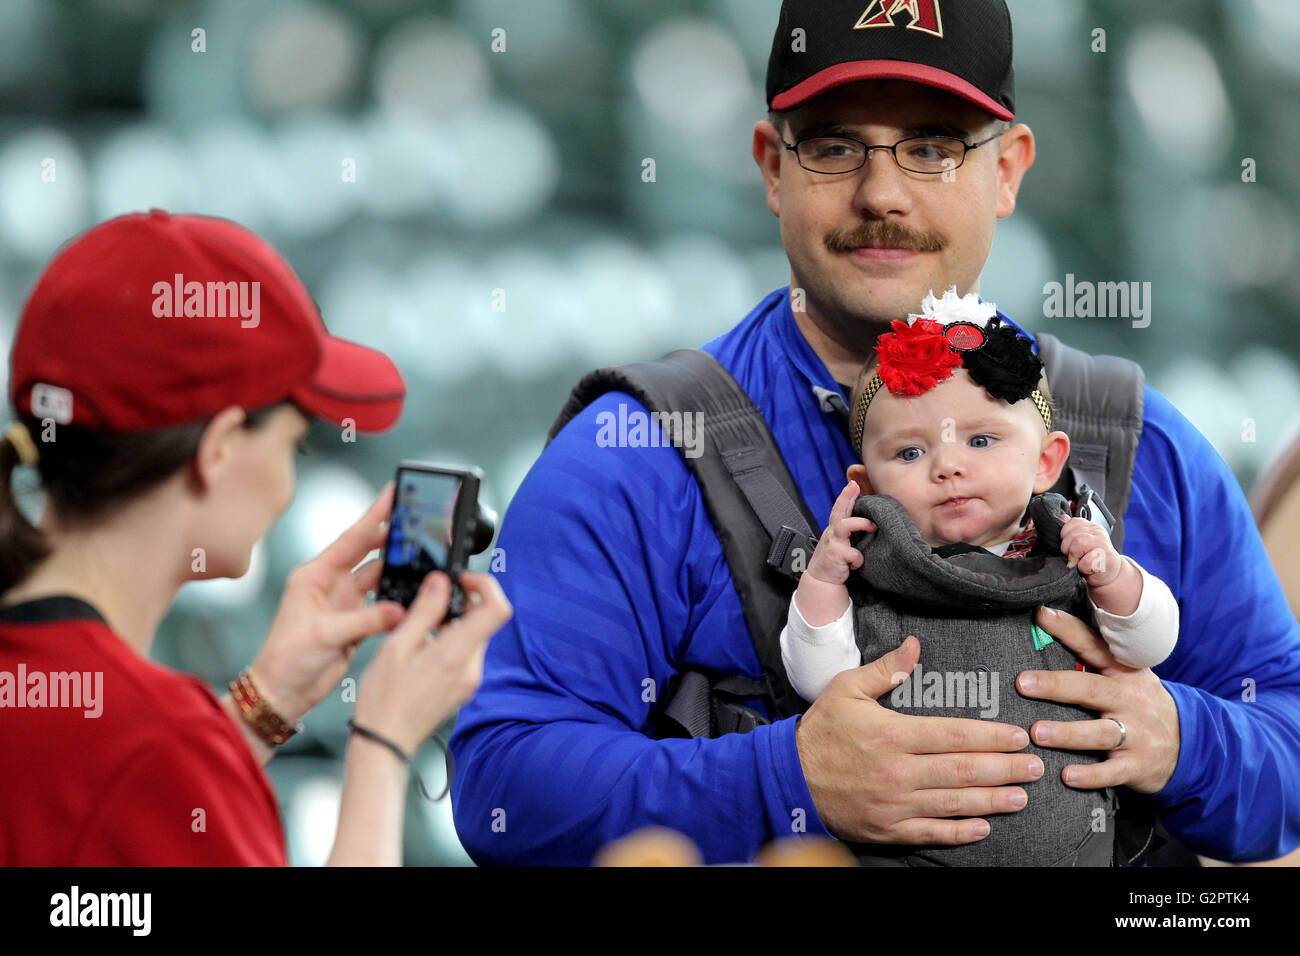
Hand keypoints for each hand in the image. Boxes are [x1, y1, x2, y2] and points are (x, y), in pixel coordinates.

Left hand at [249, 483, 405, 722]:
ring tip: (423, 556)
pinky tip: (415, 594)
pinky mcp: (356, 622)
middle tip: (418, 522)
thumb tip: (399, 609)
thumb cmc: (287, 659)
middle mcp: (331, 584)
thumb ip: (366, 619)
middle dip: (392, 537)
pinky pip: (383, 604)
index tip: (392, 494)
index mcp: (315, 576)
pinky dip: (399, 600)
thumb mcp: (325, 634)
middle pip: (369, 553)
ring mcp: (345, 603)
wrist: (282, 692)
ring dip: (398, 570)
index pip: (351, 538)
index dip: (374, 515)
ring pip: (379, 578)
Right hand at [355, 571, 512, 753]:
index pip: (497, 609)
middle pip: (484, 621)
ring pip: (473, 637)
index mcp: (457, 654)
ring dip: (453, 624)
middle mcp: (471, 668)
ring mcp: (470, 680)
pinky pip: (465, 654)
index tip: (462, 579)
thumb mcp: (397, 646)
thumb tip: (440, 583)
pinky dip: (449, 642)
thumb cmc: (384, 700)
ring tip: (420, 629)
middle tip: (430, 603)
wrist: (385, 742)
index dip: (485, 585)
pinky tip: (422, 649)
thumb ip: (424, 611)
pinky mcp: (463, 688)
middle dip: (462, 605)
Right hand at [795, 636, 1042, 844]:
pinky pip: (931, 832)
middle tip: (1035, 766)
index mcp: (892, 734)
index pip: (954, 735)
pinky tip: (983, 827)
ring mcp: (895, 803)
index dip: (991, 736)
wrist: (788, 778)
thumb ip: (884, 670)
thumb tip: (914, 647)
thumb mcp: (845, 689)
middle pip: (963, 770)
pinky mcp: (888, 828)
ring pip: (954, 803)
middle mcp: (899, 771)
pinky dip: (960, 832)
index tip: (1018, 736)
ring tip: (1021, 795)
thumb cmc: (820, 731)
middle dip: (1005, 768)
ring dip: (992, 799)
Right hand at [806, 481, 876, 585]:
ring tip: (873, 526)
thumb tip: (868, 521)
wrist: (822, 581)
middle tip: (856, 486)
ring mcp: (833, 543)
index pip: (839, 509)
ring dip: (860, 523)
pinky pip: (853, 554)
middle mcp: (832, 533)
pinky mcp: (835, 555)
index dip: (846, 495)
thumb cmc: (833, 561)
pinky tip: (855, 564)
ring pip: (845, 525)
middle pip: (838, 511)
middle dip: (846, 497)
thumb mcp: (839, 543)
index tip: (853, 483)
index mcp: (834, 530)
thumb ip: (848, 532)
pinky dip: (858, 560)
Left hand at [1017, 606, 1180, 793]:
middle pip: (1091, 689)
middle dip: (1056, 686)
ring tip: (1037, 733)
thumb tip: (1046, 624)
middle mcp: (1131, 699)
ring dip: (1067, 733)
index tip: (1042, 615)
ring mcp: (1137, 733)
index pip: (1095, 647)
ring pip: (1100, 732)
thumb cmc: (1141, 703)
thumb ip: (1093, 656)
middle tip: (1023, 683)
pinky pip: (1112, 771)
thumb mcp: (1127, 676)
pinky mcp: (1138, 765)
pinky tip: (1067, 776)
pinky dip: (1091, 775)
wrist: (1190, 745)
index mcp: (1124, 672)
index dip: (1069, 630)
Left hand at [1059, 515, 1120, 584]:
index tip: (1069, 545)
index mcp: (1091, 526)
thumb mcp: (1080, 543)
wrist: (1109, 572)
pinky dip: (1083, 567)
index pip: (1072, 522)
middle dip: (1066, 548)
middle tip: (1073, 557)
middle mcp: (1098, 531)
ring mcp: (1103, 543)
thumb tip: (1062, 517)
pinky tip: (1088, 568)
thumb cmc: (1092, 558)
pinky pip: (1086, 561)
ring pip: (1078, 543)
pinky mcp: (1106, 556)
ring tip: (1078, 561)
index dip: (1065, 535)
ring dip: (1074, 556)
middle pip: (1072, 534)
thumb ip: (1071, 531)